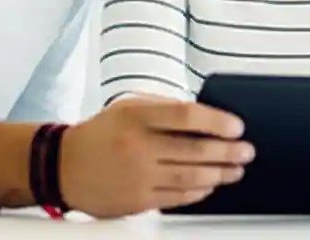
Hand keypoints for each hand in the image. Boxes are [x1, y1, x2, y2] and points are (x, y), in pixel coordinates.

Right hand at [60, 96, 253, 217]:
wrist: (63, 166)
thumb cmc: (101, 133)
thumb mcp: (128, 107)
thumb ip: (164, 108)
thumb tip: (204, 115)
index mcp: (137, 117)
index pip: (187, 116)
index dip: (217, 122)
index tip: (236, 126)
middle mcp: (138, 146)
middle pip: (194, 150)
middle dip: (227, 151)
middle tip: (246, 150)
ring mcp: (138, 176)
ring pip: (190, 177)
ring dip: (220, 173)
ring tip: (236, 169)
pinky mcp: (137, 201)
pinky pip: (177, 198)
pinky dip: (199, 192)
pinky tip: (211, 185)